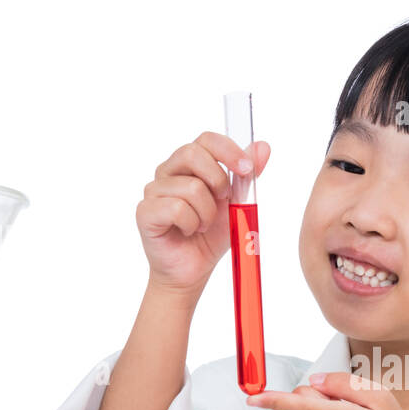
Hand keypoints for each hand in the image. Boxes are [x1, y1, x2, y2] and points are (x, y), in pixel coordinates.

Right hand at [135, 132, 271, 295]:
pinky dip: (191, 224)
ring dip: (207, 213)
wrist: (193, 269)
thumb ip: (246, 176)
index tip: (246, 169)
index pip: (206, 139)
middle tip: (224, 202)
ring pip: (191, 187)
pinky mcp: (145, 211)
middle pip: (192, 153)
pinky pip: (177, 208)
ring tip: (202, 225)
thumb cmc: (210, 236)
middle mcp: (168, 172)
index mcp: (189, 164)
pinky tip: (188, 231)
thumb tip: (263, 147)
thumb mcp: (236, 204)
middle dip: (218, 180)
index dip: (228, 150)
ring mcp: (154, 190)